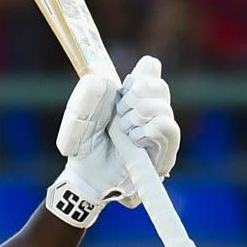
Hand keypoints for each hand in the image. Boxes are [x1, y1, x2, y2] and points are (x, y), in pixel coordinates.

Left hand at [45, 56, 179, 227]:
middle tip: (119, 111)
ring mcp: (160, 132)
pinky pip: (168, 128)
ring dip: (140, 113)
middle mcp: (151, 111)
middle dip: (136, 94)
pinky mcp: (165, 152)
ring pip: (163, 107)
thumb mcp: (79, 119)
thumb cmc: (85, 146)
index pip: (150, 69)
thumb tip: (102, 82)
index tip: (124, 88)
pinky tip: (134, 137)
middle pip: (159, 86)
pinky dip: (149, 129)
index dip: (139, 74)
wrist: (87, 178)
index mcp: (133, 96)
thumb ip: (87, 98)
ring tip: (124, 129)